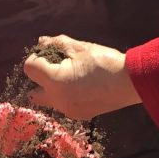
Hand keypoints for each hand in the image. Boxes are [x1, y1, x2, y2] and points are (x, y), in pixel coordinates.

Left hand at [24, 35, 140, 120]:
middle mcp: (57, 100)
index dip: (36, 57)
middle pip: (33, 92)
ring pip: (49, 100)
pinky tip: (82, 87)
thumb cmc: (103, 61)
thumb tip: (41, 41)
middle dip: (40, 79)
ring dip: (52, 88)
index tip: (51, 53)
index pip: (29, 68)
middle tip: (57, 67)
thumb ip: (57, 44)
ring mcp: (68, 111)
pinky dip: (66, 96)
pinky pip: (63, 105)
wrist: (129, 82)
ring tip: (71, 76)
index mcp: (55, 81)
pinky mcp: (79, 115)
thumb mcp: (80, 48)